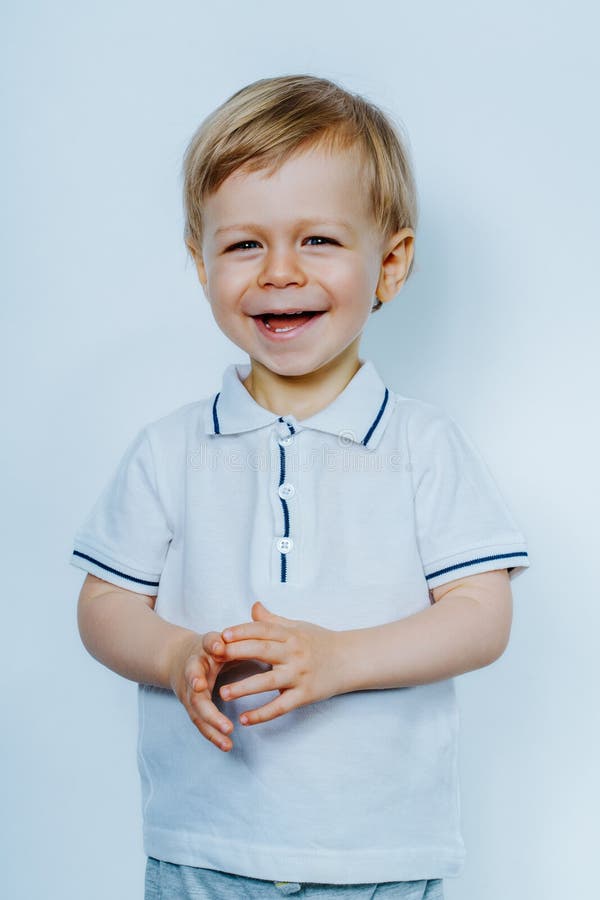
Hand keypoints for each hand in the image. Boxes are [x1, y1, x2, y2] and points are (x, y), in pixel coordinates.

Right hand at [167, 631, 244, 752]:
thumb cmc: (210, 648)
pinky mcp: (193, 709)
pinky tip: (227, 745)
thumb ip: (238, 631)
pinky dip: (214, 735)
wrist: (179, 659)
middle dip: (201, 684)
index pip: (206, 644)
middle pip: (194, 680)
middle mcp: (193, 671)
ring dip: (210, 719)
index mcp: (203, 651)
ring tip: (227, 729)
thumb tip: (256, 610)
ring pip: (197, 708)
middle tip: (206, 690)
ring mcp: (190, 692)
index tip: (220, 644)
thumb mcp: (220, 637)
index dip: (212, 644)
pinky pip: (203, 725)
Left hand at [209, 601, 341, 726]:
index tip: (222, 635)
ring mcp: (300, 675)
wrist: (350, 660)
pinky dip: (262, 714)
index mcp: (291, 634)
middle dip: (238, 653)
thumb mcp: (298, 627)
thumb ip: (273, 621)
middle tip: (214, 657)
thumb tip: (254, 606)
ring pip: (269, 681)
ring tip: (223, 693)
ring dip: (245, 687)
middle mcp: (294, 653)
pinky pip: (281, 706)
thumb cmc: (319, 642)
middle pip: (263, 651)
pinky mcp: (305, 695)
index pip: (263, 630)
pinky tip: (244, 719)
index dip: (242, 631)